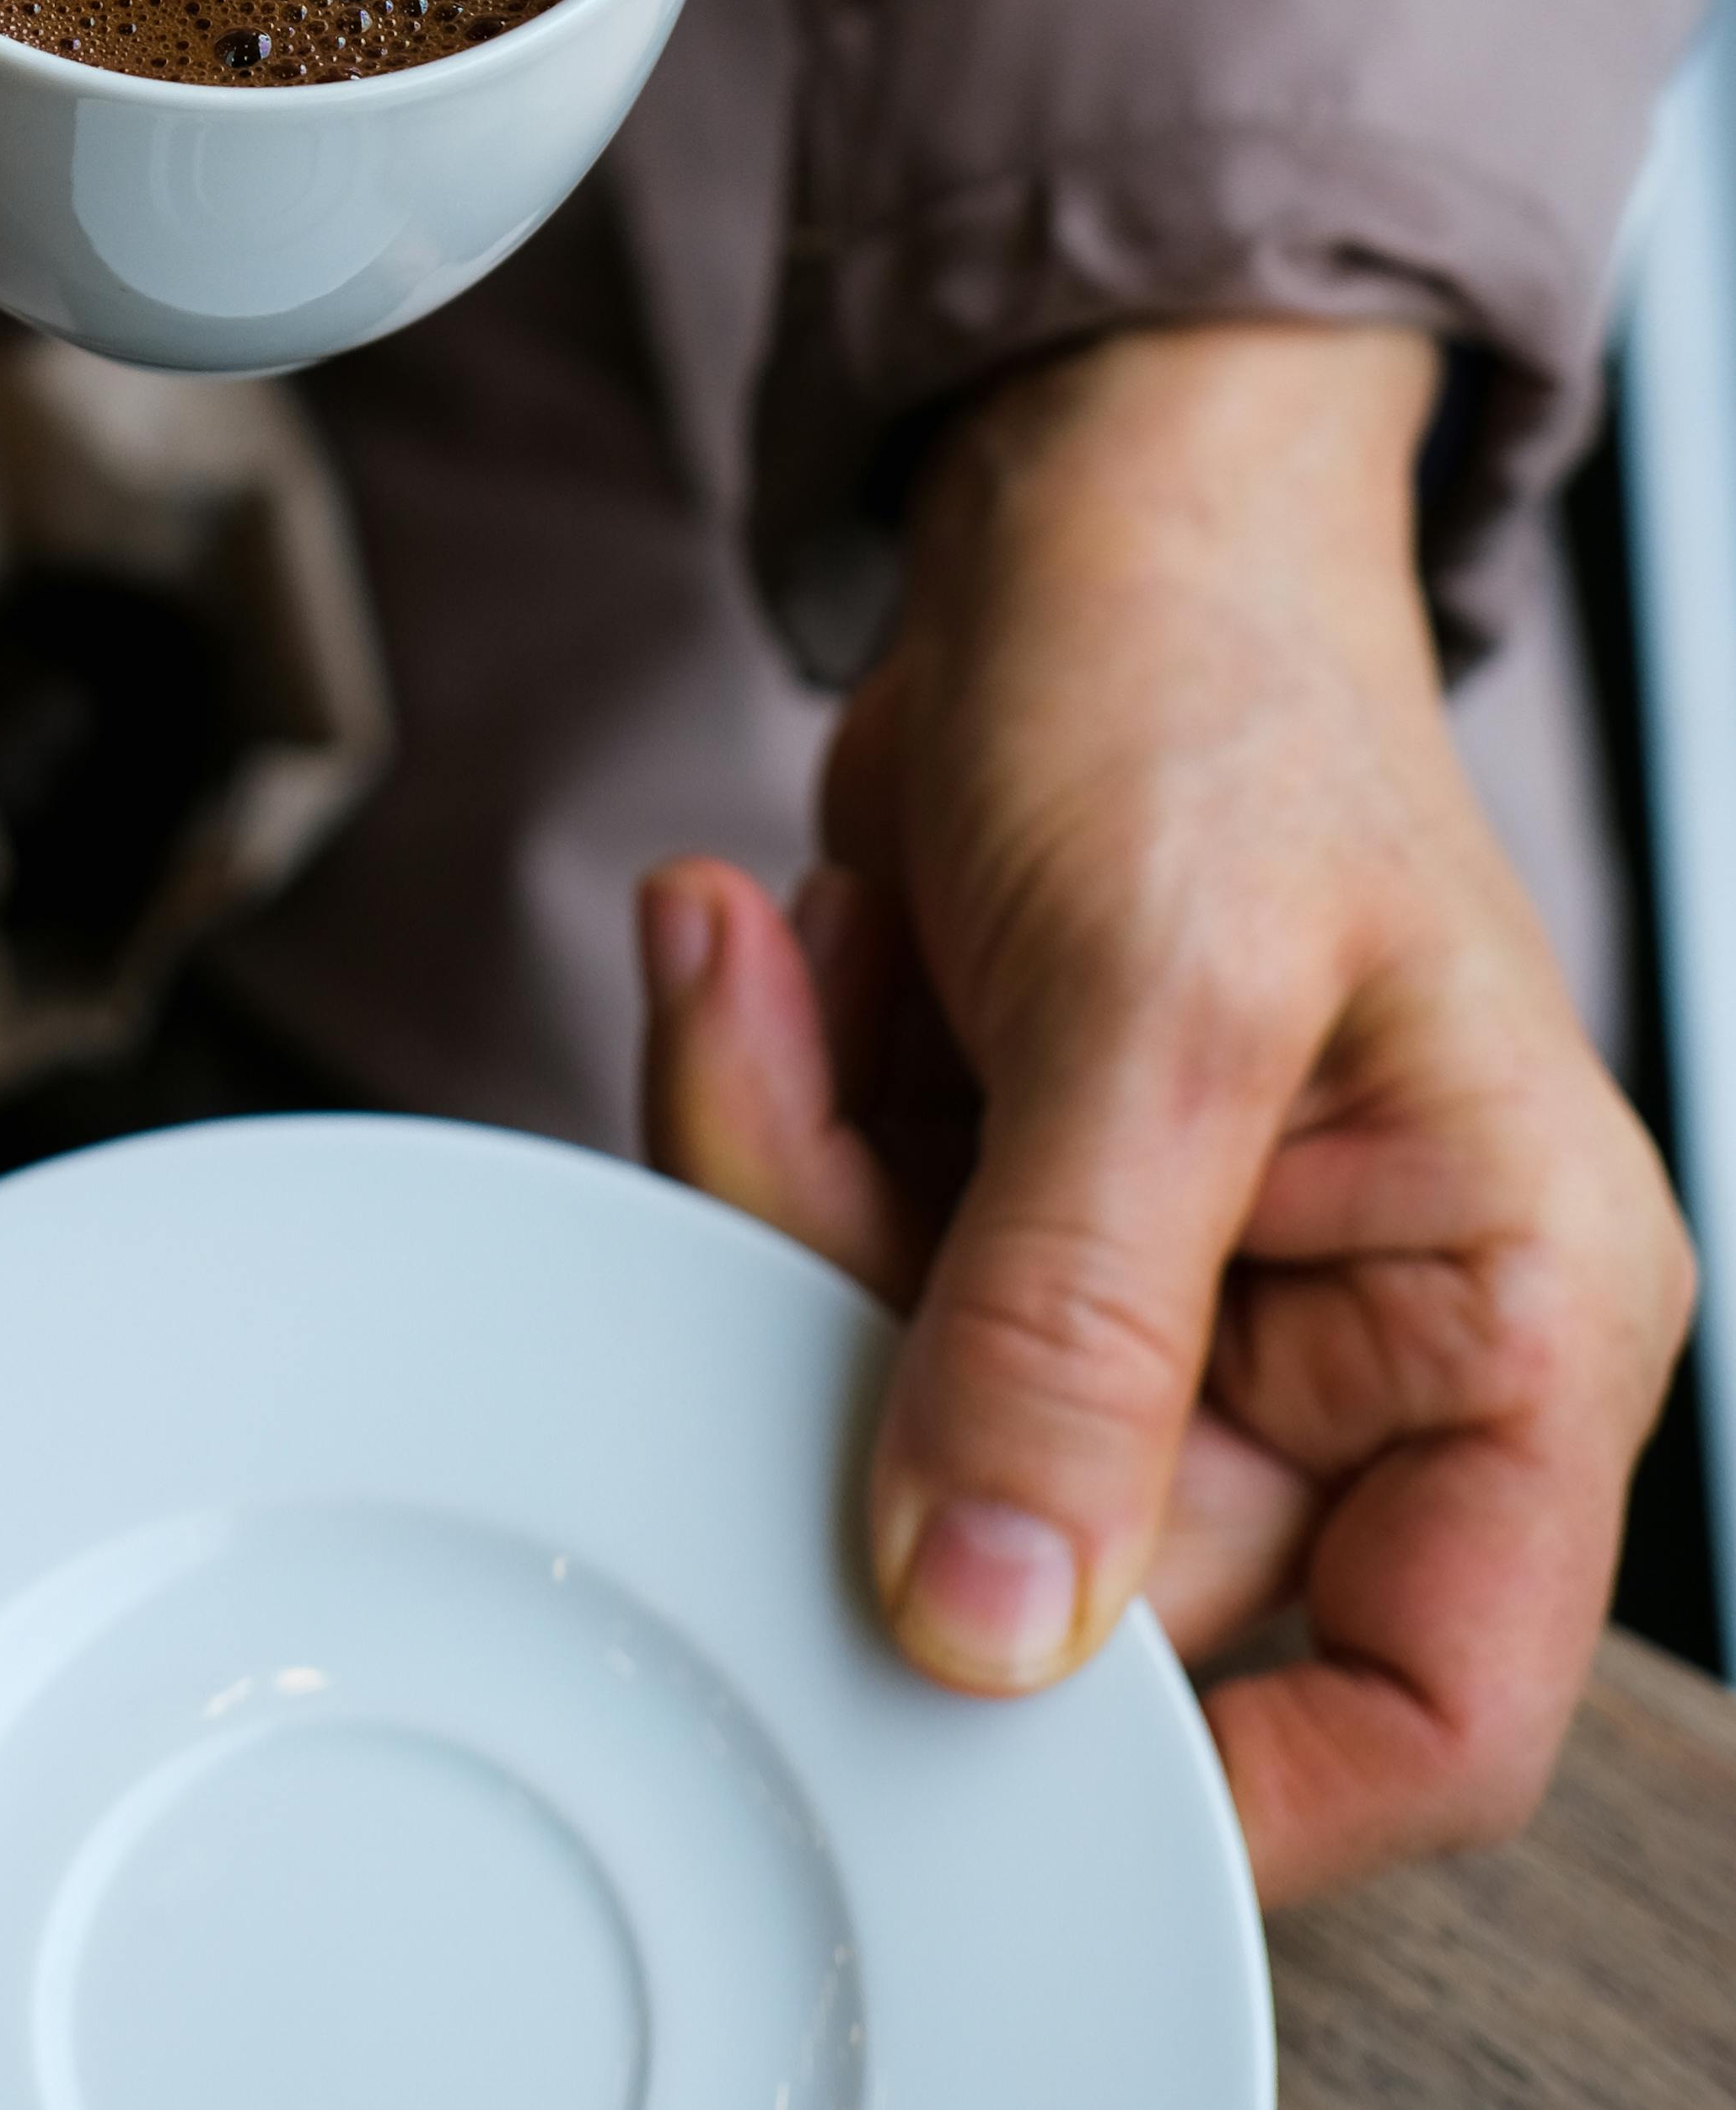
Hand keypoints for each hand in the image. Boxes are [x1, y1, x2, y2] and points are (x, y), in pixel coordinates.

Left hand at [638, 323, 1695, 1897]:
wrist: (1090, 489)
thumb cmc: (1213, 674)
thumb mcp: (1160, 995)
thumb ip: (1076, 1317)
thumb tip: (991, 1619)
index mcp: (1508, 1315)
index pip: (1430, 1699)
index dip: (1239, 1786)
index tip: (992, 1734)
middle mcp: (1355, 1332)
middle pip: (1082, 1541)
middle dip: (877, 1322)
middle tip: (782, 1106)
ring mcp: (1166, 1272)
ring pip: (912, 1405)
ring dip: (786, 1184)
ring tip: (768, 963)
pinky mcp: (1007, 1196)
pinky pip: (833, 1265)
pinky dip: (768, 1109)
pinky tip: (771, 946)